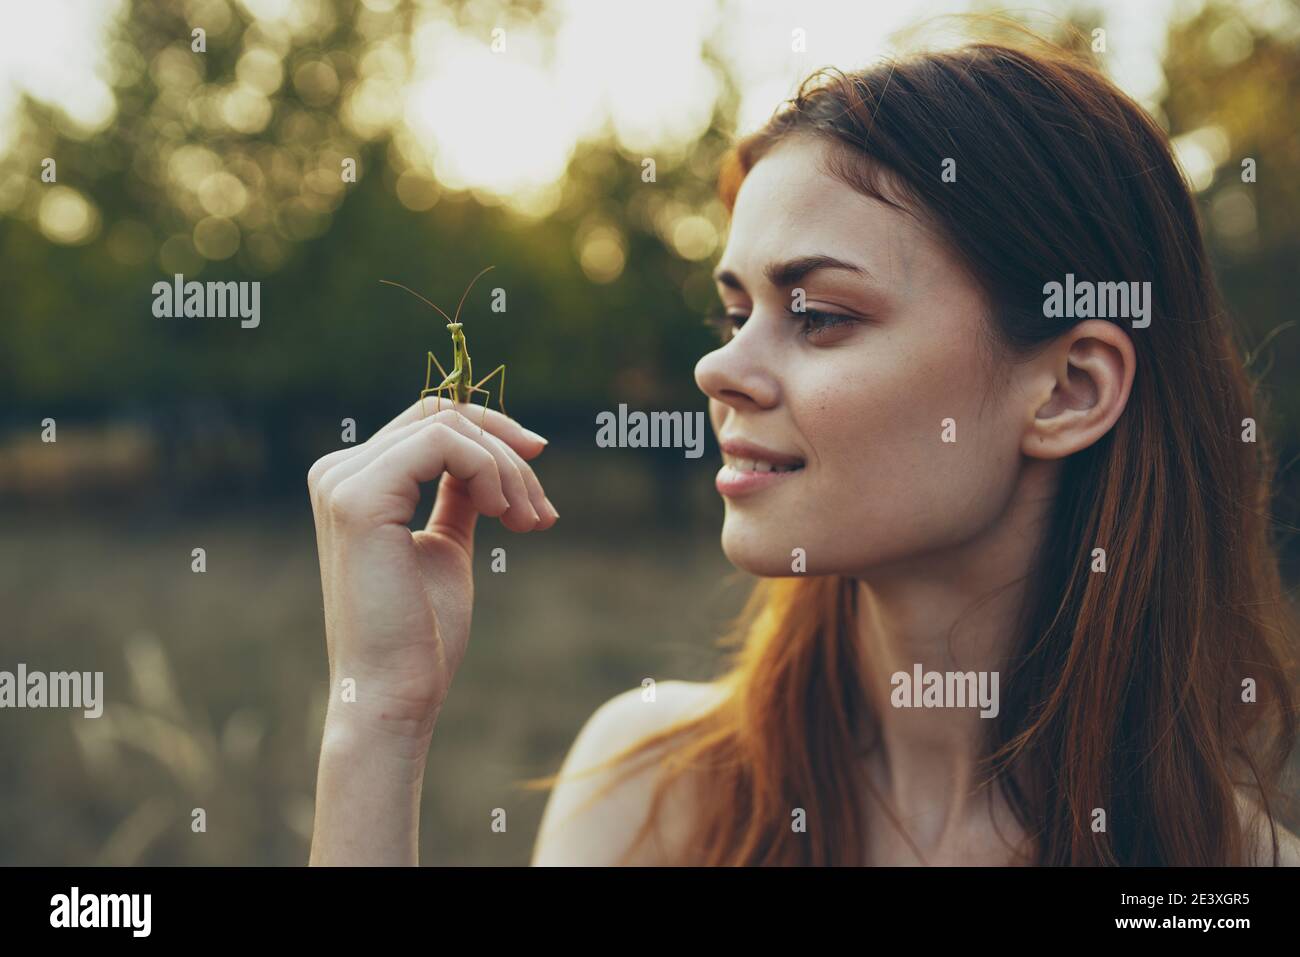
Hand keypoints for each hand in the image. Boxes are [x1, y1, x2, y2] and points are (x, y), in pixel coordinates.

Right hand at [307, 400, 557, 748]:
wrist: (395, 694)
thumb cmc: (421, 635)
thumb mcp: (446, 546)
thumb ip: (456, 496)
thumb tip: (489, 455)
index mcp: (353, 482)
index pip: (429, 422)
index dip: (491, 434)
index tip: (538, 468)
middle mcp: (338, 473)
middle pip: (443, 417)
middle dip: (507, 454)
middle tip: (541, 512)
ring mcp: (342, 482)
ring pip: (449, 428)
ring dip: (506, 470)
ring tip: (528, 522)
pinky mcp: (359, 498)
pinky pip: (442, 444)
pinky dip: (488, 470)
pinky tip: (503, 514)